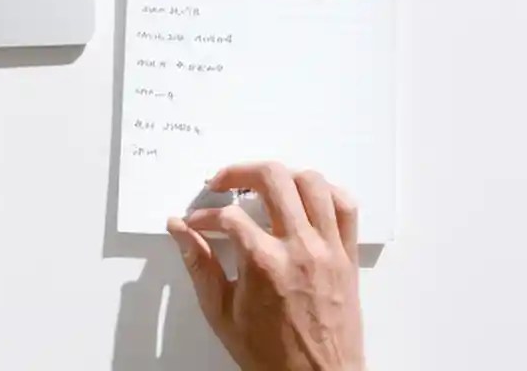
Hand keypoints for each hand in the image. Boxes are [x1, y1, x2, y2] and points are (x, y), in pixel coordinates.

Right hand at [167, 163, 363, 370]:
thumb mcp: (221, 312)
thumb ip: (199, 264)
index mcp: (264, 264)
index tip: (196, 223)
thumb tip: (180, 231)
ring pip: (311, 183)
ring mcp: (327, 249)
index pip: (228, 216)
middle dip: (239, 172)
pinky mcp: (346, 256)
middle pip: (272, 179)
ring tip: (262, 184)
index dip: (204, 216)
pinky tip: (305, 197)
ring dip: (282, 175)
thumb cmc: (271, 354)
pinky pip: (345, 206)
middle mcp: (299, 249)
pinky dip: (325, 192)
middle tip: (223, 183)